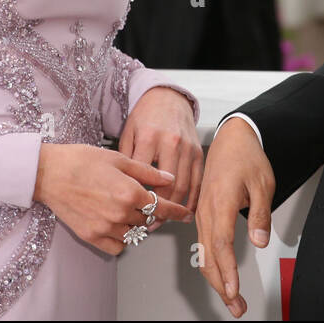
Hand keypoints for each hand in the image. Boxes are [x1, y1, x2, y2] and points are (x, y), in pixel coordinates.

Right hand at [33, 142, 189, 254]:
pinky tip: (119, 225)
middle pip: (149, 221)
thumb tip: (169, 178)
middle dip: (153, 214)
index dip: (177, 211)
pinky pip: (117, 246)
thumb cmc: (82, 160)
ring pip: (135, 234)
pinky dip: (122, 239)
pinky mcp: (91, 236)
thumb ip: (147, 172)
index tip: (186, 214)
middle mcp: (120, 213)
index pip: (162, 207)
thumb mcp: (119, 158)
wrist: (49, 173)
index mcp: (129, 192)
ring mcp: (105, 227)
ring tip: (130, 211)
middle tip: (149, 205)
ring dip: (138, 225)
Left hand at [118, 86, 202, 221]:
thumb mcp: (128, 133)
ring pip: (183, 187)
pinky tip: (184, 212)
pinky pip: (198, 182)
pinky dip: (192, 200)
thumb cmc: (145, 116)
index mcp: (150, 138)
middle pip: (166, 187)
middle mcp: (171, 143)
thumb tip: (125, 189)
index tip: (130, 212)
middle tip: (146, 224)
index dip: (136, 198)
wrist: (168, 98)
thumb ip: (127, 160)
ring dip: (173, 209)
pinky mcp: (198, 153)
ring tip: (160, 221)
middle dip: (156, 210)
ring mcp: (188, 149)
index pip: (144, 177)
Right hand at [195, 117, 275, 317]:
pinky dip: (211, 265)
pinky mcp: (203, 214)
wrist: (231, 138)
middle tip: (236, 305)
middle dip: (222, 285)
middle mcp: (206, 210)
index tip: (234, 289)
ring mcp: (202, 213)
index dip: (227, 270)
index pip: (222, 244)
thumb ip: (260, 213)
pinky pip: (204, 244)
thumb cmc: (246, 156)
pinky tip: (219, 277)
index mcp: (220, 202)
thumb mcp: (262, 182)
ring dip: (216, 279)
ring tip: (231, 298)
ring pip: (204, 254)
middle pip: (209, 256)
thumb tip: (259, 241)